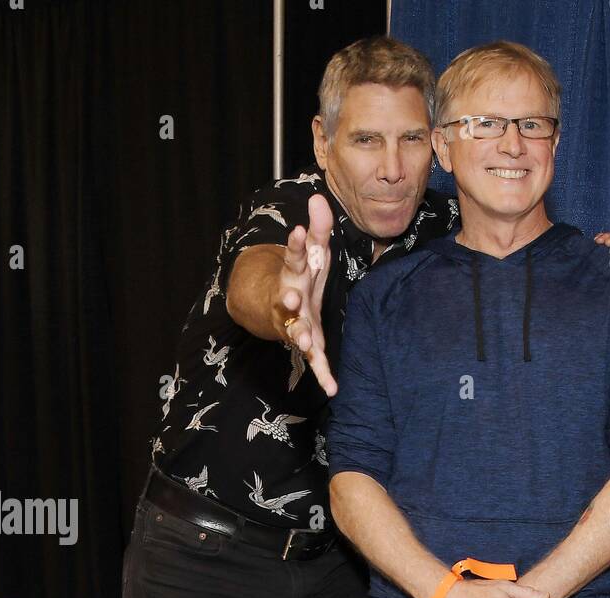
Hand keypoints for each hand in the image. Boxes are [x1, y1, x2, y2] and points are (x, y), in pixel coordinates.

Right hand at [275, 194, 336, 394]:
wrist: (276, 306)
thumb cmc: (302, 277)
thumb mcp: (312, 252)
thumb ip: (319, 228)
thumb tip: (319, 197)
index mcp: (294, 274)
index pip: (295, 256)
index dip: (298, 245)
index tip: (298, 232)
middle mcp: (290, 299)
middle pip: (288, 298)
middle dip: (289, 299)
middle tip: (292, 296)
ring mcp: (294, 323)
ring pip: (294, 330)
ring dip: (298, 335)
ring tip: (302, 342)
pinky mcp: (305, 343)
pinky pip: (314, 361)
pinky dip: (322, 375)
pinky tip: (332, 389)